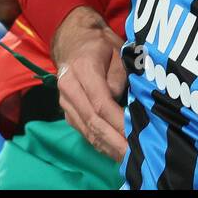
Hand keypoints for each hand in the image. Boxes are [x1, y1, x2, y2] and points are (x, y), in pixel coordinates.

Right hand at [52, 7, 127, 162]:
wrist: (74, 39)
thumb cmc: (101, 44)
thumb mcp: (117, 50)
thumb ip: (119, 76)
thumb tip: (120, 102)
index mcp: (83, 68)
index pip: (100, 102)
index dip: (117, 122)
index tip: (133, 136)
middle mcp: (69, 87)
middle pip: (92, 121)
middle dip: (114, 141)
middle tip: (132, 156)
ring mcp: (64, 101)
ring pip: (86, 129)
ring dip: (106, 146)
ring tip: (126, 158)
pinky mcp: (66, 111)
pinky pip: (83, 130)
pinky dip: (99, 143)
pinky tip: (113, 151)